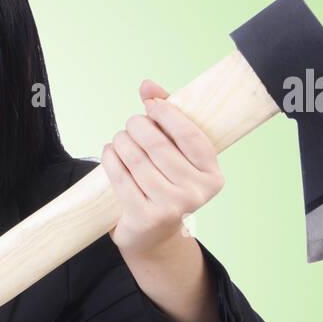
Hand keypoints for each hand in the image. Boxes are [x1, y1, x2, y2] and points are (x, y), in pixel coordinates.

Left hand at [101, 79, 224, 257]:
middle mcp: (196, 193)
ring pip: (137, 160)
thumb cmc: (165, 184)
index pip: (190, 136)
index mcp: (212, 175)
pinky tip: (109, 152)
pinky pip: (122, 178)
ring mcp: (172, 207)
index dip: (168, 114)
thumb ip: (167, 117)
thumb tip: (148, 85)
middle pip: (159, 146)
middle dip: (139, 127)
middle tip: (131, 125)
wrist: (152, 236)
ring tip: (119, 139)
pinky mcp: (145, 217)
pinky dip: (111, 159)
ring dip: (122, 142)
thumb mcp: (175, 154)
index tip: (150, 105)